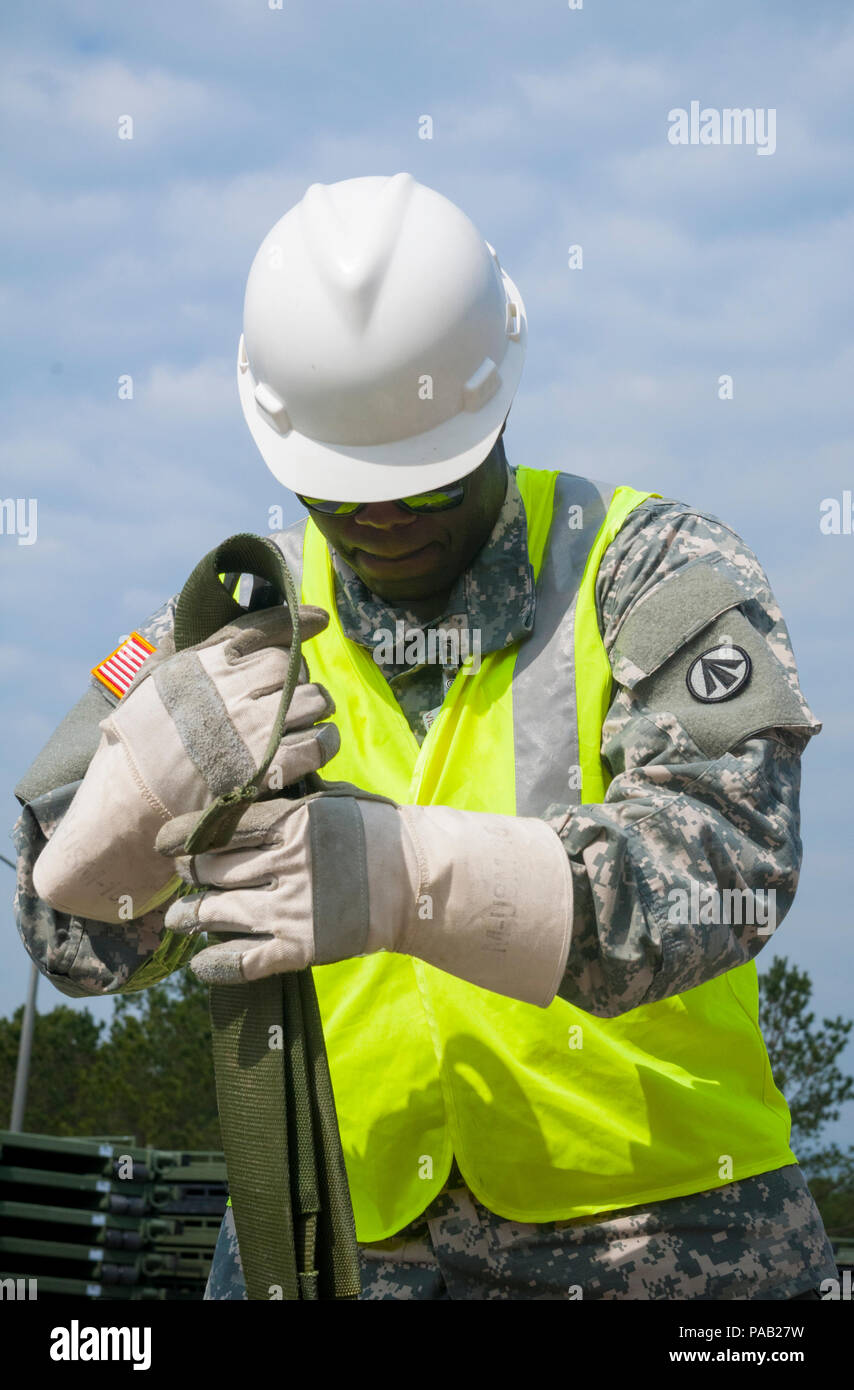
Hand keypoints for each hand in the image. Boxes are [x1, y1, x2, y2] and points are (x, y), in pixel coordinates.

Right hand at [33, 606, 338, 922]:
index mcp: (198, 667)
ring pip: (310, 699)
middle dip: (297, 677)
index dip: (293, 622)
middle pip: (287, 665)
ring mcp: (247, 729)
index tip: (319, 620)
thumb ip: (162, 662)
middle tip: (297, 695)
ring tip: (311, 720)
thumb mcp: (138, 695)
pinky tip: (321, 745)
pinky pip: (316, 743)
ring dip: (316, 707)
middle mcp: (225, 690)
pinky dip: (325, 742)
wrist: (124, 812)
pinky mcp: (264, 769)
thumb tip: (174, 635)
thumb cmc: (128, 756)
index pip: (256, 629)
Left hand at [155, 784, 573, 1007]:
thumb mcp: (335, 799)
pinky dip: (218, 964)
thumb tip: (255, 790)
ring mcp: (291, 905)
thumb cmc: (381, 831)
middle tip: (178, 878)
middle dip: (189, 874)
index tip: (166, 844)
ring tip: (177, 920)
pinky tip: (201, 964)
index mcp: (291, 820)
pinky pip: (247, 958)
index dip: (185, 837)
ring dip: (191, 917)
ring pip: (219, 912)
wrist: (420, 877)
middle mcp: (284, 861)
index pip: (222, 826)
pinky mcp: (302, 945)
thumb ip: (293, 800)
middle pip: (214, 868)